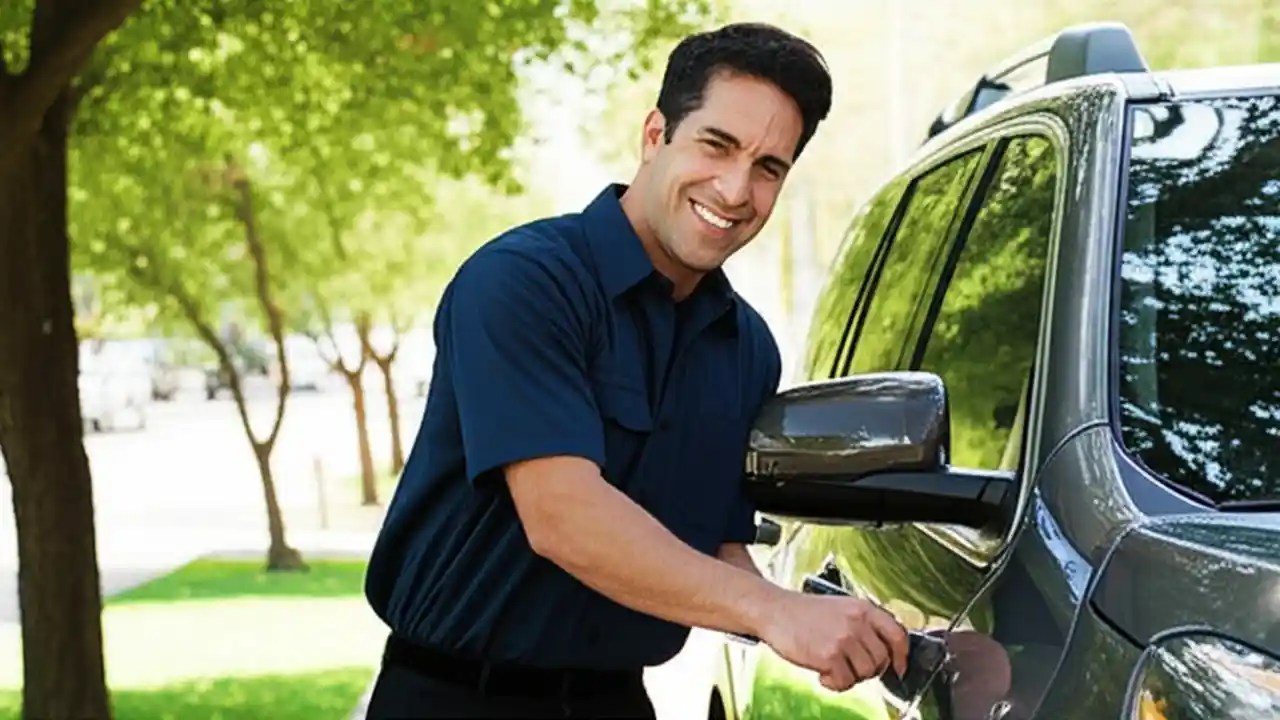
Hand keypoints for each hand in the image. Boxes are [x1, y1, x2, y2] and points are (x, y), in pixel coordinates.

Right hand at [758, 591, 908, 692]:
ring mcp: (844, 638)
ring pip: (866, 673)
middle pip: (881, 659)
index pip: (897, 634)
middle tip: (849, 667)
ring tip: (833, 668)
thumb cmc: (805, 613)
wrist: (774, 611)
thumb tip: (885, 653)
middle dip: (868, 670)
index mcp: (863, 608)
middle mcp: (857, 622)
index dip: (902, 656)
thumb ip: (863, 624)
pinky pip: (845, 683)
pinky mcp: (829, 655)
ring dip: (851, 676)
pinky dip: (834, 684)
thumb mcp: (841, 608)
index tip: (899, 668)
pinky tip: (821, 674)